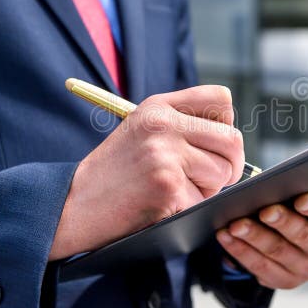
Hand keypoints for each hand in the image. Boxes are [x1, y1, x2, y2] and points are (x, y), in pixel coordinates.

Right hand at [50, 85, 244, 259]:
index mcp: (159, 107)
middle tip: (214, 178)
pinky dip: (189, 209)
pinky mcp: (167, 187)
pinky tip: (164, 205)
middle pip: (232, 140)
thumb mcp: (141, 131)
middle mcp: (164, 125)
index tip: (214, 143)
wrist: (75, 204)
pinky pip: (203, 201)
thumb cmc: (114, 173)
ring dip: (209, 190)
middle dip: (230, 165)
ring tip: (179, 190)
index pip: (221, 98)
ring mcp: (166, 155)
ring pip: (223, 173)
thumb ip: (181, 124)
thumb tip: (231, 139)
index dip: (226, 124)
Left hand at [215, 192, 307, 288]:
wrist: (287, 238)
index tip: (300, 200)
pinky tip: (225, 236)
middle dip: (282, 222)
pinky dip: (240, 250)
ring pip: (277, 252)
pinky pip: (259, 266)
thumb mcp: (297, 197)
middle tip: (264, 211)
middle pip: (302, 235)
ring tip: (235, 225)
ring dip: (254, 237)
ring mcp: (307, 269)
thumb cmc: (291, 206)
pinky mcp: (285, 281)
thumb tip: (268, 186)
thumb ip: (290, 192)